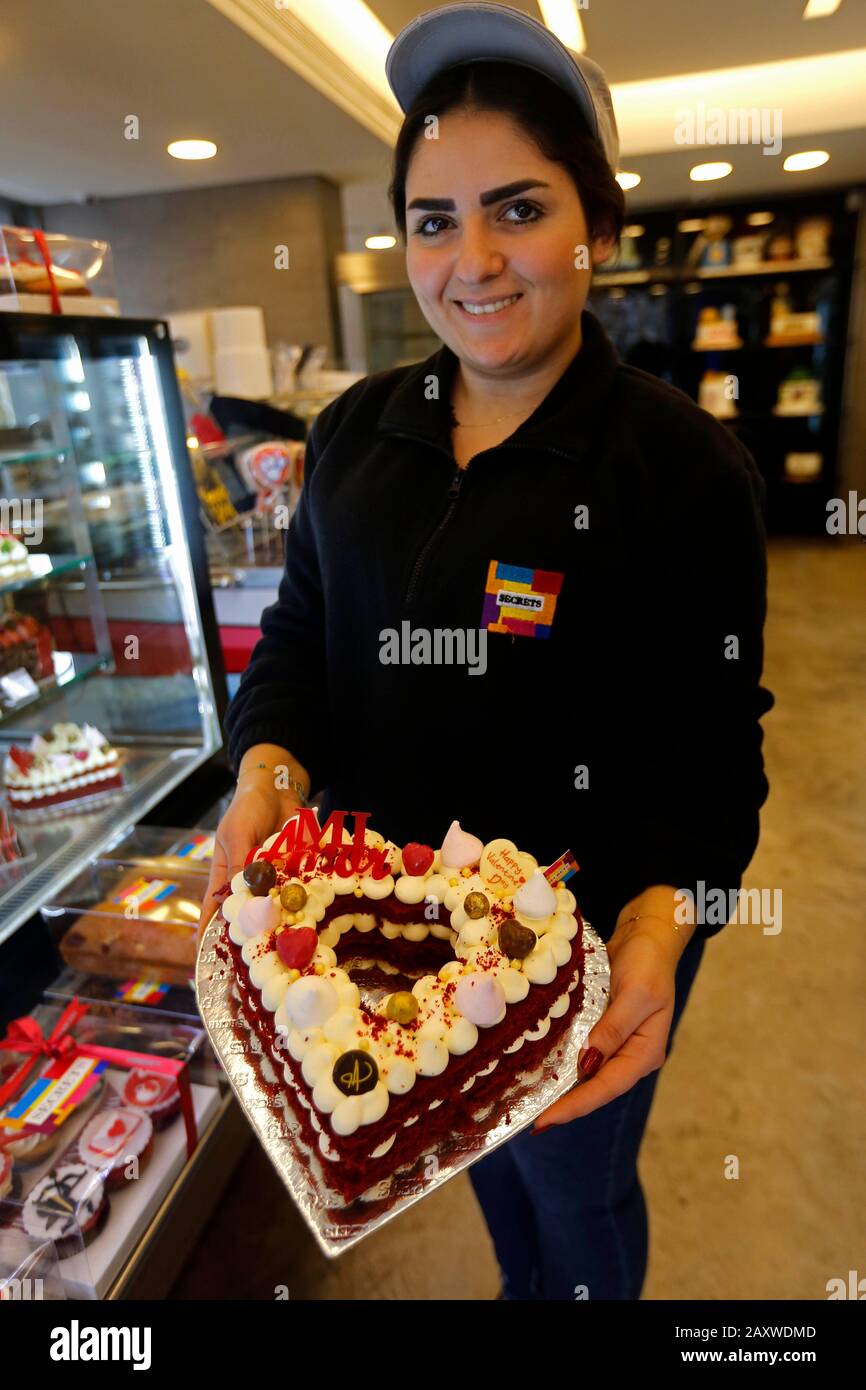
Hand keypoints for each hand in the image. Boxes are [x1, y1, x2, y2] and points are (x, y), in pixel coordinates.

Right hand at [197, 779, 302, 944]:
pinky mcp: (297, 872)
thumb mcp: (237, 835)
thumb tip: (240, 896)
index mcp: (226, 876)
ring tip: (285, 944)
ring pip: (276, 909)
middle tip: (256, 958)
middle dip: (251, 936)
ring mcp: (274, 880)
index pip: (213, 910)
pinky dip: (306, 900)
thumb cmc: (248, 808)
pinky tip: (313, 914)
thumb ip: (240, 864)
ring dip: (282, 922)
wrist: (279, 789)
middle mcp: (250, 884)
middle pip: (247, 916)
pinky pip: (302, 891)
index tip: (204, 957)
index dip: (208, 933)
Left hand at [533, 914, 685, 1128]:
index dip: (576, 1105)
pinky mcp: (604, 1029)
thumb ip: (614, 1028)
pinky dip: (564, 1063)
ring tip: (533, 1104)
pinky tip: (543, 1069)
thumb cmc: (648, 962)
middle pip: (596, 1087)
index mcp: (645, 1053)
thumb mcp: (636, 993)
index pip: (606, 1087)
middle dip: (566, 1104)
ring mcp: (618, 1043)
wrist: (648, 934)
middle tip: (532, 1120)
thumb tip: (588, 1062)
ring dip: (563, 1088)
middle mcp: (631, 1055)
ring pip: (588, 1074)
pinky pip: (583, 1052)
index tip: (547, 1120)